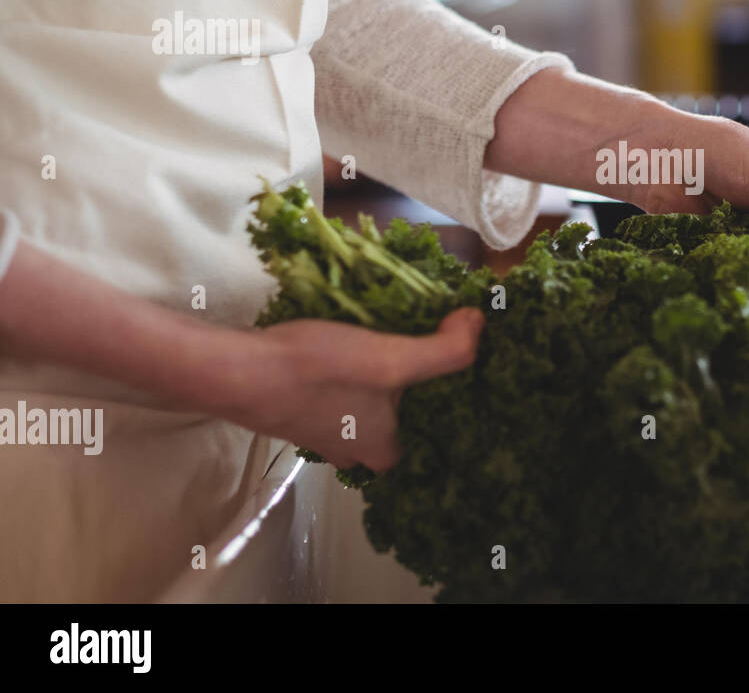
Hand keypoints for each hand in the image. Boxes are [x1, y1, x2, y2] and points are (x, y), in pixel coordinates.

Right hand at [206, 307, 484, 470]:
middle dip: (416, 393)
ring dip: (383, 383)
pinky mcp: (299, 410)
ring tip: (402, 344)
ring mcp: (323, 434)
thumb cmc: (318, 370)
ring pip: (369, 409)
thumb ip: (444, 352)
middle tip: (436, 352)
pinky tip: (356, 347)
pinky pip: (341, 396)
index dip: (450, 404)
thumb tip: (479, 325)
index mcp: (383, 451)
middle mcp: (354, 453)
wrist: (238, 370)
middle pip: (400, 423)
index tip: (461, 371)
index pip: (432, 437)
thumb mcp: (391, 359)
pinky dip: (353, 377)